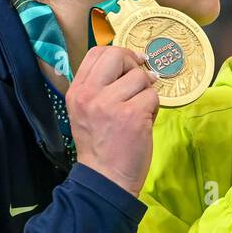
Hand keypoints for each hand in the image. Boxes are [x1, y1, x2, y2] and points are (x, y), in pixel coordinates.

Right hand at [65, 45, 159, 195]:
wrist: (105, 179)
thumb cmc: (101, 147)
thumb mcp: (87, 112)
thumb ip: (102, 87)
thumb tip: (131, 64)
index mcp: (77, 92)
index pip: (96, 53)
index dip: (119, 53)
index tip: (131, 63)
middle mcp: (90, 94)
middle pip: (117, 56)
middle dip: (134, 65)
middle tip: (140, 82)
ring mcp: (110, 104)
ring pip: (140, 77)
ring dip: (146, 92)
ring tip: (140, 110)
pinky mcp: (132, 115)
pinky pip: (152, 96)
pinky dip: (154, 108)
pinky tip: (144, 122)